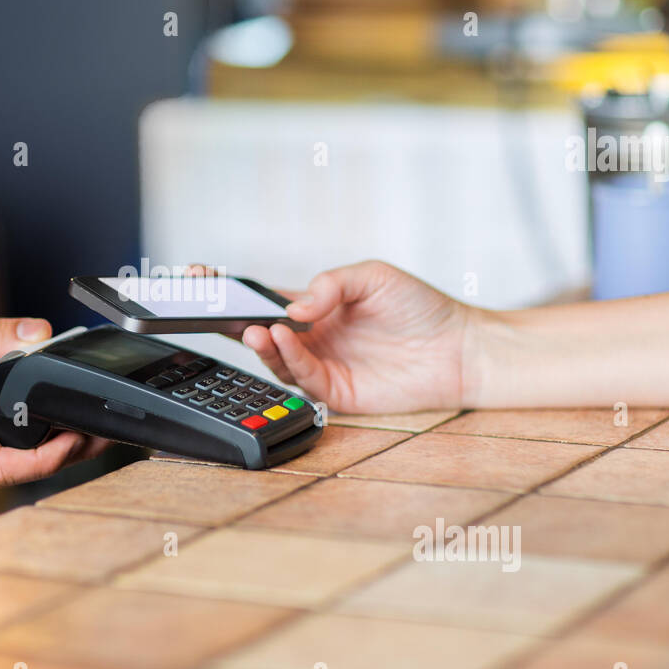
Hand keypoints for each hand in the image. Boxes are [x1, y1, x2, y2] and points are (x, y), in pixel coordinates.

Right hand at [241, 260, 471, 412]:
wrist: (458, 348)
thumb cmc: (421, 308)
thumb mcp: (373, 276)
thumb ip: (330, 285)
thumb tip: (292, 308)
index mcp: (317, 308)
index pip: (268, 302)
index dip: (239, 296)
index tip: (209, 281)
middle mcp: (315, 339)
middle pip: (264, 335)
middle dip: (238, 325)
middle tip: (224, 313)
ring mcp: (324, 365)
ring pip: (278, 360)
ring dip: (264, 345)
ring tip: (258, 329)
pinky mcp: (337, 391)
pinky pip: (304, 377)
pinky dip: (290, 358)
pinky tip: (285, 339)